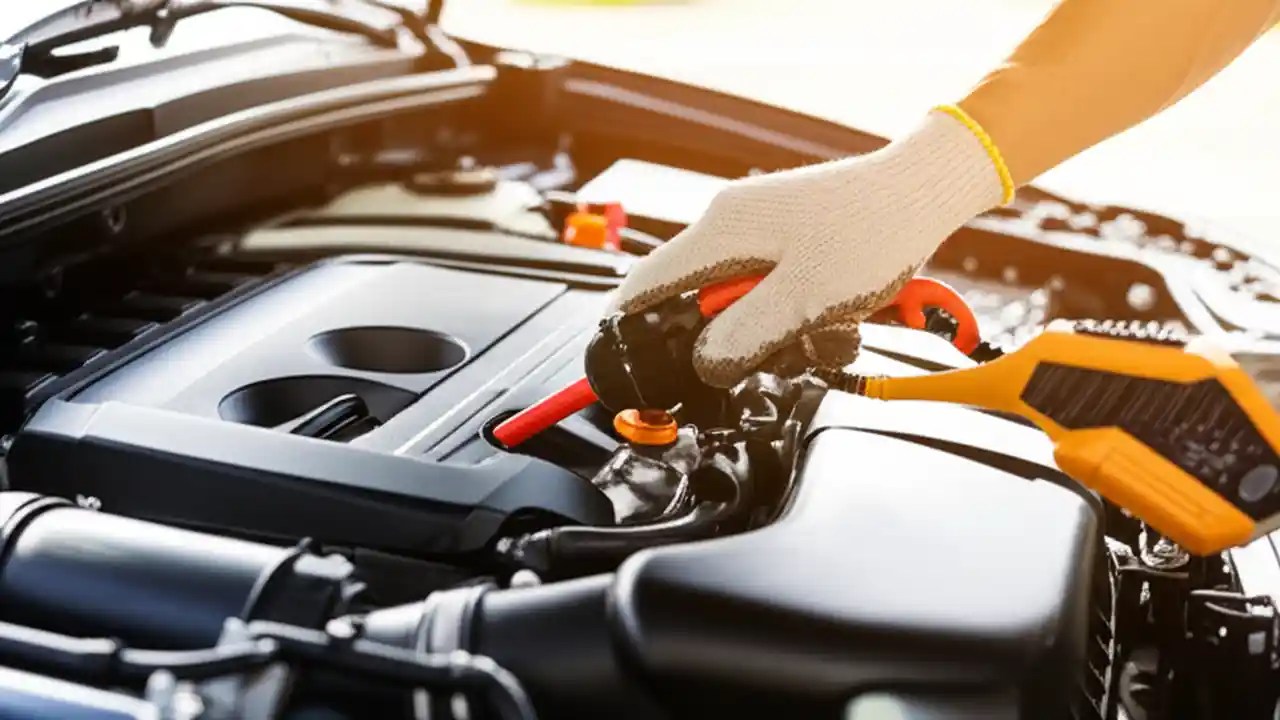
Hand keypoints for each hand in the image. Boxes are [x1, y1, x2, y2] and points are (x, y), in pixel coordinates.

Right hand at [610, 109, 1005, 387]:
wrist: (927, 189)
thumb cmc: (873, 231)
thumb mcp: (805, 300)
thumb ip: (745, 336)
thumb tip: (706, 363)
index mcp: (721, 231)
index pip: (647, 283)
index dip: (632, 327)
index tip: (631, 364)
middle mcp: (733, 225)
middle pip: (703, 304)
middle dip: (742, 340)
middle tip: (786, 348)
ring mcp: (764, 231)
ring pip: (746, 304)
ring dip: (783, 332)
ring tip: (831, 327)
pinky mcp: (793, 240)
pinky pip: (778, 292)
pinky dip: (805, 314)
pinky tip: (841, 314)